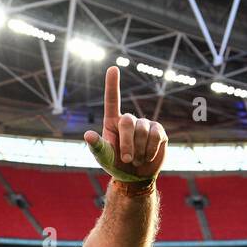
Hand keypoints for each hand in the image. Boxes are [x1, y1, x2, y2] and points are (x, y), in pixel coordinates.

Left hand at [84, 66, 166, 181]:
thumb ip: (97, 146)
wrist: (134, 177)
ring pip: (143, 131)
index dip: (112, 85)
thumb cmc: (115, 164)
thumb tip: (88, 134)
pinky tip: (146, 157)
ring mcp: (145, 124)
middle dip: (127, 143)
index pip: (112, 100)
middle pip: (127, 122)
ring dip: (139, 150)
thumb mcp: (103, 157)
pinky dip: (150, 150)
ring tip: (136, 160)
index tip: (113, 69)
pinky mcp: (159, 132)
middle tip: (127, 159)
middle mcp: (129, 120)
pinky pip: (156, 136)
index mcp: (112, 122)